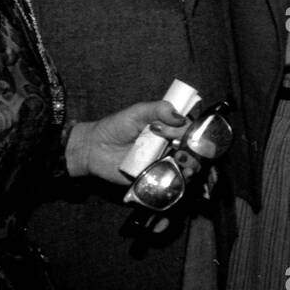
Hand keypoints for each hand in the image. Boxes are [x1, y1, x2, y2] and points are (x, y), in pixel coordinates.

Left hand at [68, 99, 189, 183]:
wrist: (93, 149)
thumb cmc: (115, 127)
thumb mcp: (137, 112)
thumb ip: (159, 110)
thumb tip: (182, 117)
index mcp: (166, 128)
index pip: (188, 128)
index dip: (195, 130)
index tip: (192, 133)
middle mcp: (167, 145)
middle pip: (192, 148)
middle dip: (196, 149)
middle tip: (186, 149)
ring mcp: (161, 161)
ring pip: (185, 165)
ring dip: (192, 165)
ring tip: (186, 164)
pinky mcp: (153, 177)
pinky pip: (170, 179)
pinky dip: (179, 179)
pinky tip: (181, 176)